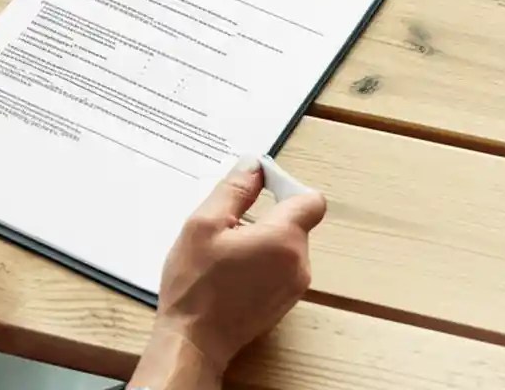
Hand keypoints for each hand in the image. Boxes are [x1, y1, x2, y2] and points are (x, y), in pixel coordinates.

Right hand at [130, 156, 326, 387]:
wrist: (195, 339)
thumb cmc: (195, 286)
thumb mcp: (204, 225)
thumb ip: (234, 189)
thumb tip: (252, 165)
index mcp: (284, 240)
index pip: (309, 199)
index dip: (284, 185)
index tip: (257, 185)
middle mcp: (298, 263)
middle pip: (294, 221)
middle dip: (263, 215)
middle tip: (225, 225)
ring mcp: (294, 285)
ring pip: (285, 244)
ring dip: (259, 239)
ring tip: (223, 252)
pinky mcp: (285, 300)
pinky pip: (280, 266)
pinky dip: (259, 260)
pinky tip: (229, 270)